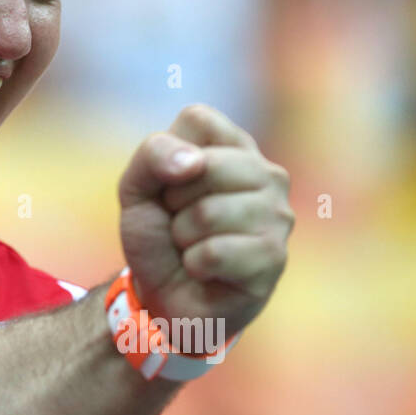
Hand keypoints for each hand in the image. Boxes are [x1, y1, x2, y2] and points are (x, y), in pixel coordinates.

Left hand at [118, 104, 293, 333]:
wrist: (163, 296)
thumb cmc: (158, 236)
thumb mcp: (137, 187)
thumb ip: (153, 154)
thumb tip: (194, 163)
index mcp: (235, 146)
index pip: (198, 118)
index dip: (167, 156)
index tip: (170, 185)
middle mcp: (267, 174)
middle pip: (207, 165)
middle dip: (175, 201)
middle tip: (181, 221)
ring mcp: (278, 215)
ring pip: (209, 212)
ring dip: (184, 236)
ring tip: (193, 246)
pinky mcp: (275, 256)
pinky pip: (215, 251)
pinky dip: (195, 264)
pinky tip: (206, 270)